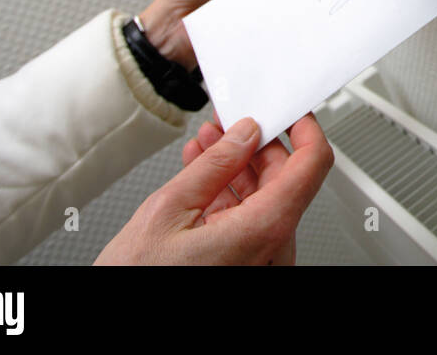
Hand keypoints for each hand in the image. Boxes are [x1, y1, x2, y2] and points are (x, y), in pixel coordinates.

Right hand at [94, 114, 333, 265]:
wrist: (124, 326)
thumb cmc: (139, 280)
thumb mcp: (168, 210)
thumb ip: (213, 165)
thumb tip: (243, 134)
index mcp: (264, 230)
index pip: (312, 164)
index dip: (304, 129)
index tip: (290, 110)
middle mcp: (272, 249)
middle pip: (286, 179)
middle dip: (256, 146)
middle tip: (229, 123)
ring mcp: (262, 261)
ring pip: (267, 199)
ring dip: (239, 168)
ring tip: (208, 145)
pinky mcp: (247, 266)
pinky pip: (252, 222)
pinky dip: (232, 195)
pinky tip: (205, 176)